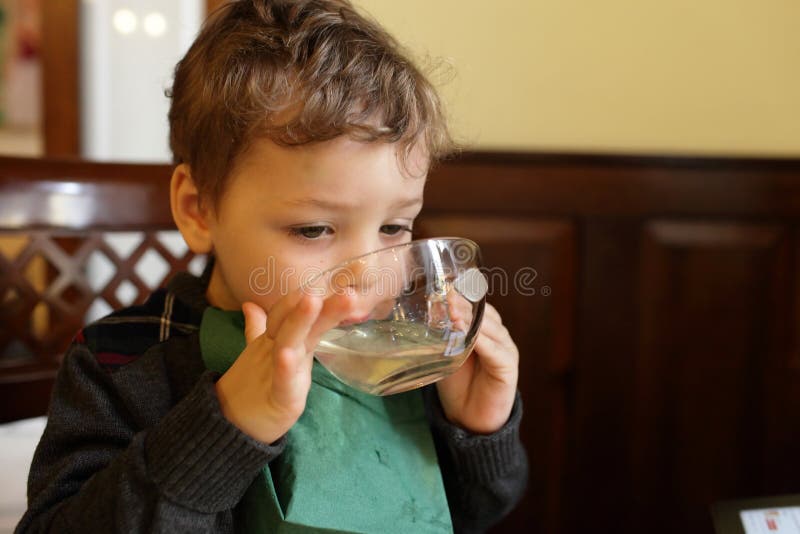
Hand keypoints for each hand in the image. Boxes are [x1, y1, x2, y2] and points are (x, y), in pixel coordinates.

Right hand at [214, 290, 353, 443]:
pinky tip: (287, 354)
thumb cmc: (253, 387)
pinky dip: (284, 367)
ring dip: (300, 320)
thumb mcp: (263, 355)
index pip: (289, 311)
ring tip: (312, 300)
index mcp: (278, 339)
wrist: (230, 424)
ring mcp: (275, 370)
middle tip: (340, 288)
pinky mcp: (278, 397)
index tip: (334, 280)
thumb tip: (251, 304)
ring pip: (289, 342)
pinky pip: (282, 379)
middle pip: (294, 321)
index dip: (304, 295)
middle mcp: (277, 349)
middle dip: (313, 302)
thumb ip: (258, 328)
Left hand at [435, 302, 518, 433]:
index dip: (463, 295)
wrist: (468, 418)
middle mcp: (498, 336)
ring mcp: (506, 349)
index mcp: (485, 329)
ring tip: (452, 312)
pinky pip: (495, 350)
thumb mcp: (445, 353)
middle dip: (465, 303)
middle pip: (485, 313)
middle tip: (447, 295)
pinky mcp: (508, 367)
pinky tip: (467, 335)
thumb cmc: (457, 384)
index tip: (446, 285)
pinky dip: (481, 341)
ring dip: (472, 319)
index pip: (478, 305)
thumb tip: (427, 311)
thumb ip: (442, 334)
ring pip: (491, 328)